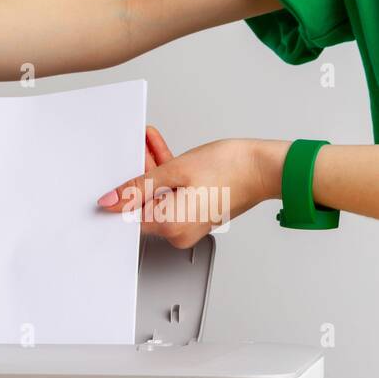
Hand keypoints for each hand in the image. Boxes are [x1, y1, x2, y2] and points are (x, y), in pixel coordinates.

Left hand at [97, 127, 287, 248]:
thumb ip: (138, 187)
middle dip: (138, 174)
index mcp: (170, 228)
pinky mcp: (197, 213)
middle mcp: (178, 233)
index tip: (114, 179)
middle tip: (135, 150)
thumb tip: (110, 201)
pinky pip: (174, 194)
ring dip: (153, 170)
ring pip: (159, 195)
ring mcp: (188, 224)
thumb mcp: (175, 170)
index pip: (128, 216)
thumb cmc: (232, 168)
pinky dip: (169, 176)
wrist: (268, 167)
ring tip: (148, 144)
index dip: (119, 195)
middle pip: (144, 203)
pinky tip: (160, 152)